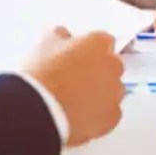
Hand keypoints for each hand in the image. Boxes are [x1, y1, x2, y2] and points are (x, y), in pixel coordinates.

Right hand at [23, 27, 124, 146]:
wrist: (40, 109)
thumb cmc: (43, 74)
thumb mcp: (45, 43)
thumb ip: (60, 36)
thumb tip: (63, 37)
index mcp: (99, 43)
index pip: (103, 41)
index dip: (89, 50)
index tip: (78, 57)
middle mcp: (113, 66)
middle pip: (111, 66)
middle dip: (97, 71)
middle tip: (75, 79)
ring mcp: (115, 93)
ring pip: (113, 91)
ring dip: (100, 94)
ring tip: (75, 100)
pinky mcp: (112, 118)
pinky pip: (110, 114)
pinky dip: (99, 115)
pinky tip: (80, 115)